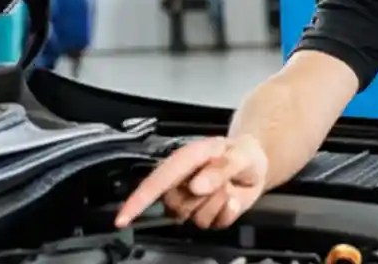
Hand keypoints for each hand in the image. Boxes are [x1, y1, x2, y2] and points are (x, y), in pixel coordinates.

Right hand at [114, 135, 268, 229]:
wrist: (255, 165)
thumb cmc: (242, 153)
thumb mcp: (241, 154)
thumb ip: (221, 168)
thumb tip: (196, 186)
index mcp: (186, 159)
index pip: (155, 182)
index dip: (137, 201)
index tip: (123, 218)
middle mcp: (182, 181)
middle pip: (175, 205)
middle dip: (203, 197)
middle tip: (224, 181)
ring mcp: (191, 201)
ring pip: (192, 217)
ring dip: (215, 205)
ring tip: (227, 187)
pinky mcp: (203, 214)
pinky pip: (210, 224)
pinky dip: (226, 215)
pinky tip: (232, 201)